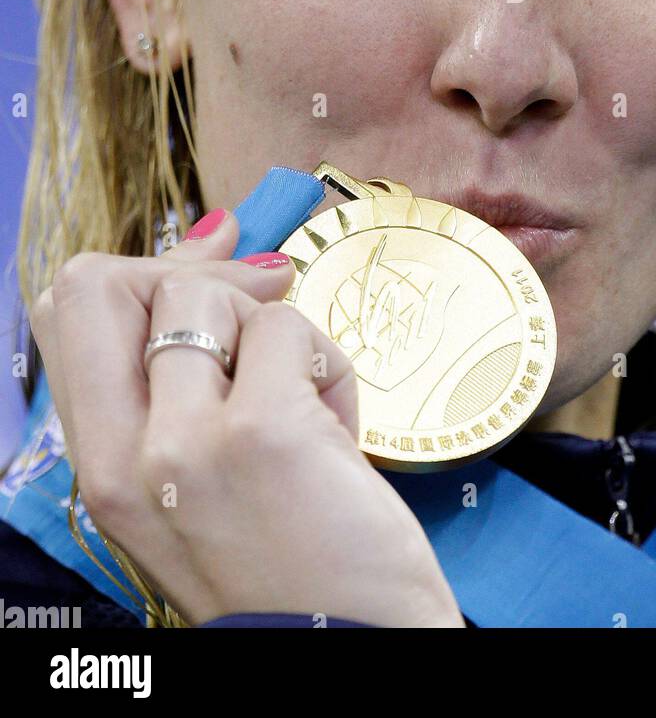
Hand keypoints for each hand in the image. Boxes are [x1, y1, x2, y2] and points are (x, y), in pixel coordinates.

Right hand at [30, 212, 464, 626]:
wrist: (355, 657)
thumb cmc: (293, 565)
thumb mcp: (203, 478)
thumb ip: (190, 370)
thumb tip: (221, 234)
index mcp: (99, 470)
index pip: (64, 314)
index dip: (141, 274)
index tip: (217, 273)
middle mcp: (119, 459)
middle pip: (95, 283)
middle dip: (189, 272)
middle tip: (261, 313)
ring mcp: (181, 446)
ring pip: (203, 293)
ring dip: (275, 328)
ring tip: (310, 404)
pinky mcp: (259, 434)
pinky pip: (285, 326)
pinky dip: (328, 362)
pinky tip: (342, 430)